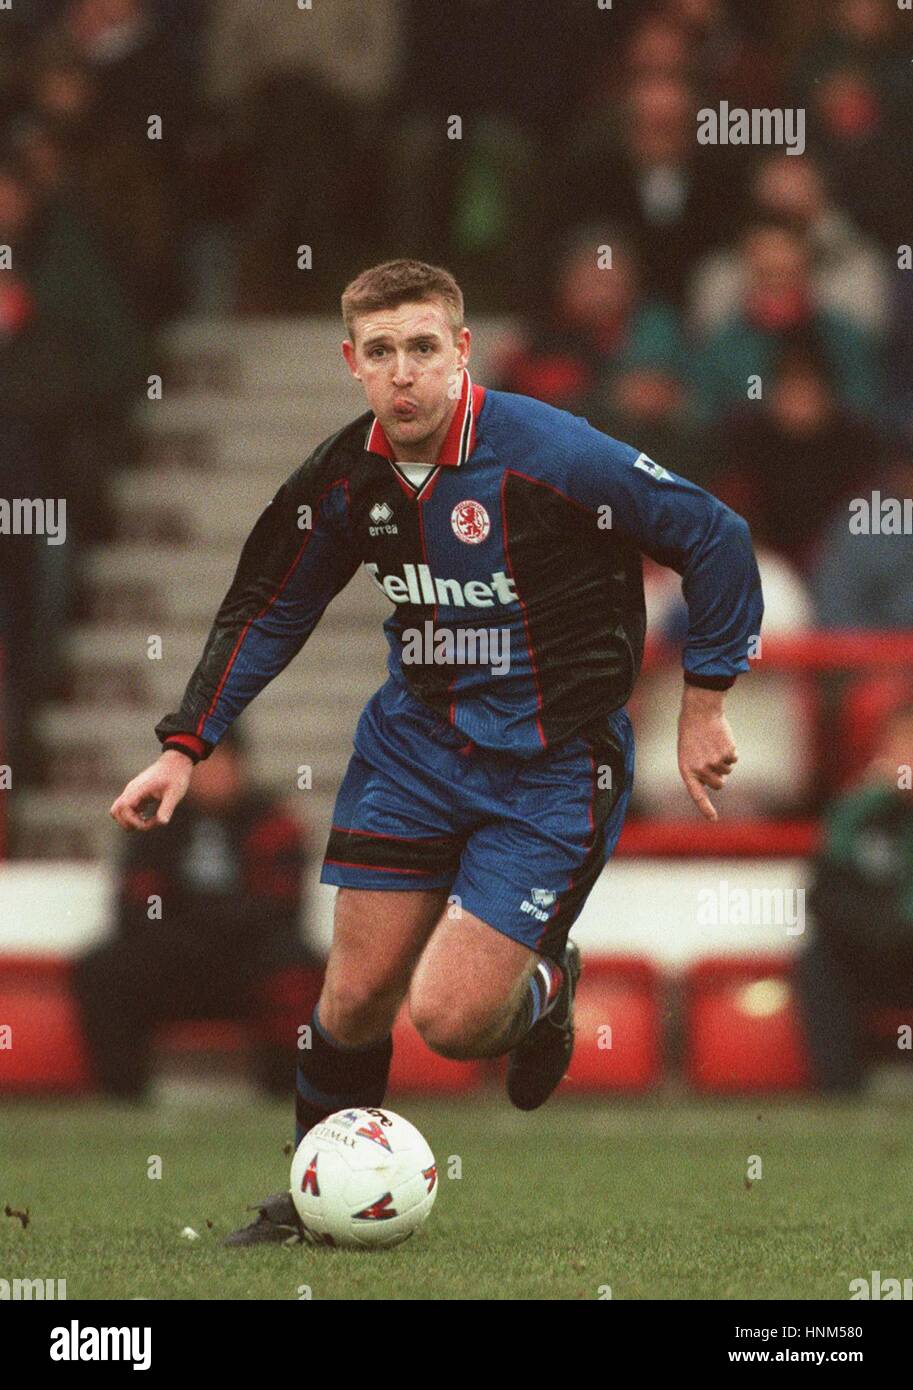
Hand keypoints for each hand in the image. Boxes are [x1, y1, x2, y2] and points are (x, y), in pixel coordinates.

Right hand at [109, 749, 193, 830]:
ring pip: (119, 810)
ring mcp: (133, 792)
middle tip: (147, 824)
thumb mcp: (175, 793)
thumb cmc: (176, 776)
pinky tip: (147, 817)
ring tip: (147, 821)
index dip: (134, 821)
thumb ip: (167, 808)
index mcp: (139, 789)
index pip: (124, 808)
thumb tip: (161, 823)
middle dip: (128, 823)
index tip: (151, 822)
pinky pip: (127, 808)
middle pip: (116, 811)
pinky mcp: (137, 794)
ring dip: (130, 820)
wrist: (176, 761)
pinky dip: (134, 816)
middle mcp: (132, 790)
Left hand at [677, 685, 737, 821]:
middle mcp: (701, 770)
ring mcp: (715, 762)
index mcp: (687, 770)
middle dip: (718, 776)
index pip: (697, 795)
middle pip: (719, 785)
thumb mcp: (687, 753)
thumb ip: (696, 771)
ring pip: (727, 772)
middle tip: (710, 758)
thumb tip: (712, 785)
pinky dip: (731, 751)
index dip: (705, 808)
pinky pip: (734, 759)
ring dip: (724, 761)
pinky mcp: (728, 754)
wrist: (700, 712)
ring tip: (712, 745)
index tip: (714, 820)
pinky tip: (721, 740)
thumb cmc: (692, 733)